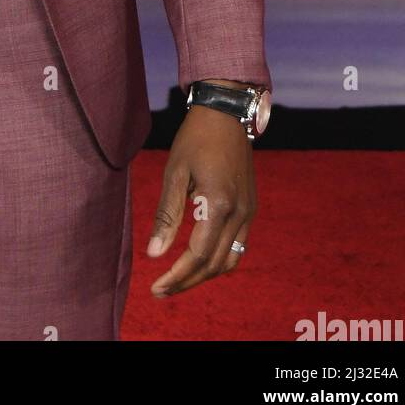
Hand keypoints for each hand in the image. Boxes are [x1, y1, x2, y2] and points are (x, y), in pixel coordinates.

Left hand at [146, 92, 257, 297]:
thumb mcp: (174, 173)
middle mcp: (240, 213)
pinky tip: (196, 259)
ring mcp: (249, 212)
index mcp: (219, 204)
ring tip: (177, 280)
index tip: (155, 288)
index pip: (198, 255)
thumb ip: (166, 215)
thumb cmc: (194, 139)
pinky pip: (237, 246)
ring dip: (203, 275)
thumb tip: (153, 254)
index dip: (176, 276)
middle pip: (215, 265)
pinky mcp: (250, 208)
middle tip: (160, 290)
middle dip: (187, 281)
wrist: (226, 114)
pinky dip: (217, 259)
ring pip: (229, 260)